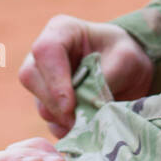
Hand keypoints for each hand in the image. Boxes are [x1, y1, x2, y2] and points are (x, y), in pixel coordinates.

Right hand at [19, 16, 153, 137]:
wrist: (128, 71)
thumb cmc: (125, 55)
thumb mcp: (124, 59)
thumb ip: (104, 78)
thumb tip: (85, 108)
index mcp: (62, 30)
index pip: (45, 50)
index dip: (54, 79)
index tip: (71, 105)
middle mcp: (44, 54)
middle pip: (31, 78)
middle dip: (57, 103)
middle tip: (83, 119)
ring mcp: (42, 79)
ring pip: (40, 103)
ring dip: (65, 119)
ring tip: (94, 121)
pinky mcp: (47, 103)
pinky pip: (49, 122)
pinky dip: (68, 129)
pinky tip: (88, 127)